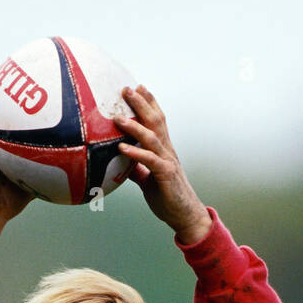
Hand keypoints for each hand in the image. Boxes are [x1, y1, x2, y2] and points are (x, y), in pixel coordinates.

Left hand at [115, 86, 210, 242]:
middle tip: (126, 89)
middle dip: (142, 103)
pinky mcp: (166, 175)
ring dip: (135, 125)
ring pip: (152, 137)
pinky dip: (136, 152)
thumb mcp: (148, 180)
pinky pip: (150, 160)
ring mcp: (168, 161)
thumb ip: (136, 169)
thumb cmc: (167, 197)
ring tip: (118, 117)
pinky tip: (122, 147)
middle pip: (155, 121)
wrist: (185, 215)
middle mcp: (167, 151)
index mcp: (163, 150)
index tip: (137, 87)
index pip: (157, 120)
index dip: (148, 102)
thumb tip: (120, 162)